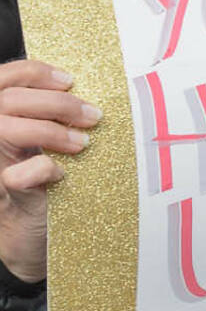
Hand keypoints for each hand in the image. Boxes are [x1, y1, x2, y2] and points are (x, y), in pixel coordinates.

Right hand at [0, 61, 99, 282]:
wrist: (36, 237)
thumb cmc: (46, 184)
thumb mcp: (49, 144)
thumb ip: (53, 118)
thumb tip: (86, 94)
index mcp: (1, 120)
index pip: (3, 79)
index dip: (34, 73)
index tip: (70, 81)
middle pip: (8, 100)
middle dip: (56, 103)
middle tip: (92, 116)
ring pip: (6, 128)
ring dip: (51, 131)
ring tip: (82, 144)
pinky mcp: (6, 197)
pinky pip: (18, 174)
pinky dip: (44, 168)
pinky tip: (62, 175)